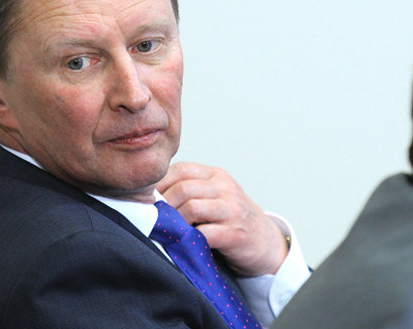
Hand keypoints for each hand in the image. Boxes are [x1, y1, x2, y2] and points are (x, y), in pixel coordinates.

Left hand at [155, 162, 287, 276]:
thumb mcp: (214, 196)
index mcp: (216, 175)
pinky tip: (182, 243)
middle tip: (152, 219)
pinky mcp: (235, 233)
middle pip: (183, 189)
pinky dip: (188, 239)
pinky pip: (204, 233)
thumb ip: (190, 190)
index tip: (146, 199)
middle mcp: (225, 188)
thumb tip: (149, 194)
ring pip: (191, 208)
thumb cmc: (232, 219)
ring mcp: (232, 210)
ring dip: (174, 222)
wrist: (266, 242)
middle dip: (163, 205)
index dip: (159, 183)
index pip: (181, 169)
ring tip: (166, 231)